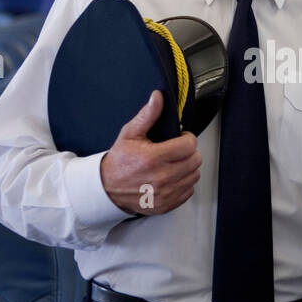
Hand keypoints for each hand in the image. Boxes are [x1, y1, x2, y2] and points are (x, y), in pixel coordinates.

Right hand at [99, 90, 201, 214]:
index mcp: (153, 158)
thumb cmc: (119, 161)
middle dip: (188, 152)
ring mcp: (165, 193)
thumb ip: (148, 115)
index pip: (189, 146)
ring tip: (173, 164)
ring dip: (187, 168)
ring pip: (194, 176)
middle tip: (176, 151)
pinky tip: (171, 177)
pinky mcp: (166, 204)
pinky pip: (188, 191)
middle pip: (195, 161)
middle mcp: (161, 177)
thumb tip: (158, 97)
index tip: (180, 138)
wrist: (107, 188)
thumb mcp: (130, 133)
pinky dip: (183, 183)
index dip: (187, 138)